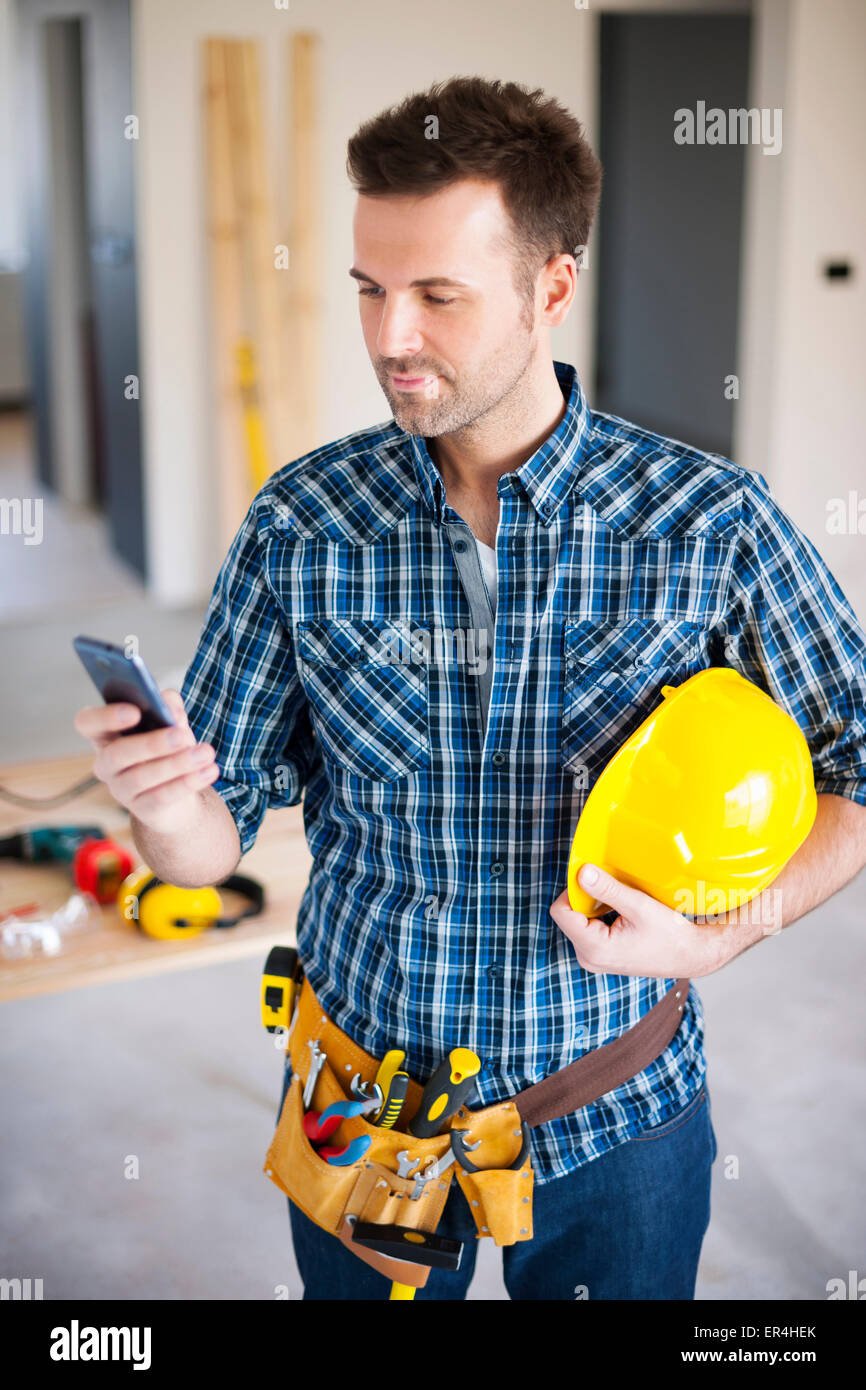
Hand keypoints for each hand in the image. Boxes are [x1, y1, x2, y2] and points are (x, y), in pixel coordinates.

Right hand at [73, 689, 218, 834]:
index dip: (105, 717)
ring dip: (177, 764)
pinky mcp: (142, 810)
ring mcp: (121, 790)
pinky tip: (208, 770)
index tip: (135, 712)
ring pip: (142, 777)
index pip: (87, 722)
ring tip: (205, 752)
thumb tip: (171, 708)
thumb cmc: (168, 748)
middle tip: (181, 736)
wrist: (179, 792)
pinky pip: (161, 797)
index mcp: (106, 735)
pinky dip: (187, 782)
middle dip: (151, 744)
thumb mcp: (170, 721)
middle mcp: (106, 764)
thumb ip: (168, 705)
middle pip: (116, 754)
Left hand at [549, 862, 757, 978]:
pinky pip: (589, 928)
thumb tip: (582, 872)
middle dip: (586, 897)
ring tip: (620, 901)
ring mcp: (594, 958)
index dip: (573, 889)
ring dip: (594, 905)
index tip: (592, 876)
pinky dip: (600, 914)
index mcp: (594, 949)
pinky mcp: (601, 956)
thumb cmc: (671, 935)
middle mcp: (589, 957)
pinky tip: (621, 911)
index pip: (561, 911)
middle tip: (611, 887)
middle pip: (568, 915)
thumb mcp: (639, 906)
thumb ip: (608, 889)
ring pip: (579, 920)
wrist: (692, 956)